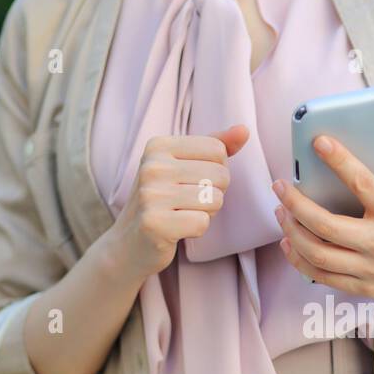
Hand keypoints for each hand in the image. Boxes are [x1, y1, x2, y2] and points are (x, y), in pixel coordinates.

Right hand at [98, 125, 249, 284]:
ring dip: (206, 212)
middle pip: (220, 174)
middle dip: (214, 193)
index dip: (216, 170)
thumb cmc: (163, 202)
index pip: (217, 149)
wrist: (129, 244)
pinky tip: (177, 229)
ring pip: (215, 199)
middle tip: (187, 203)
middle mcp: (152, 166)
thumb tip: (244, 130)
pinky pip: (202, 223)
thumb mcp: (184, 167)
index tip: (192, 182)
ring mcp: (151, 195)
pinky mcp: (154, 223)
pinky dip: (196, 230)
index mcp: (158, 146)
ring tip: (182, 215)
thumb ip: (215, 146)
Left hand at [272, 112, 373, 313]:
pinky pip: (324, 277)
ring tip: (281, 212)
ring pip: (319, 254)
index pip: (362, 183)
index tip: (319, 142)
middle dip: (296, 204)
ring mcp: (372, 268)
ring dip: (293, 232)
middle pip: (326, 225)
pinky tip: (291, 243)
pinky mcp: (367, 286)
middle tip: (280, 186)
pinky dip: (301, 261)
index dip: (339, 160)